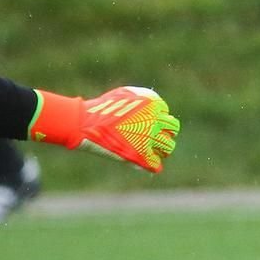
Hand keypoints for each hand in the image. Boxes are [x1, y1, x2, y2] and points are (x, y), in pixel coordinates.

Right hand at [32, 86, 178, 172]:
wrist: (86, 123)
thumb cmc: (102, 108)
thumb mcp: (125, 95)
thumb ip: (143, 99)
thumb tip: (156, 110)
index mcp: (153, 105)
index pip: (167, 116)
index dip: (160, 122)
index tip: (153, 126)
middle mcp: (155, 121)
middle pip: (173, 129)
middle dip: (167, 134)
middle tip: (160, 139)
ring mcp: (148, 139)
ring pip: (168, 148)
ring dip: (163, 150)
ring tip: (156, 152)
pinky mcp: (140, 155)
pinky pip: (156, 164)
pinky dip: (152, 165)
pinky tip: (147, 163)